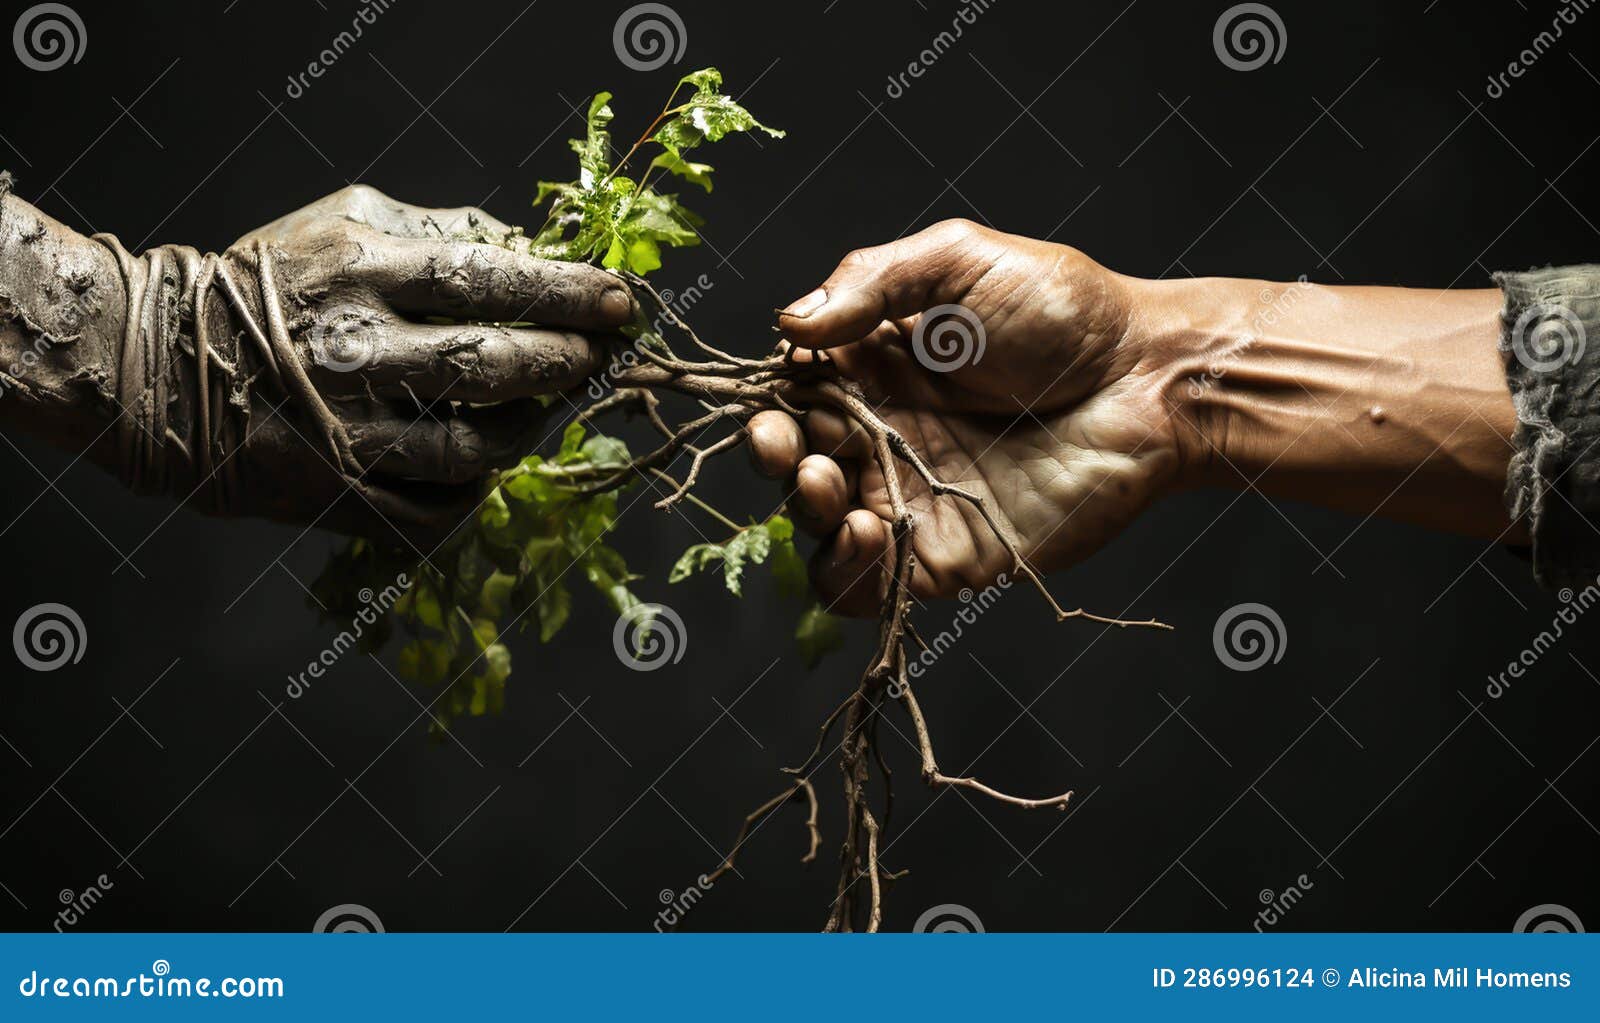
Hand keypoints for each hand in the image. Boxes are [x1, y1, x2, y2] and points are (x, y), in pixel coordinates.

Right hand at [2, 184, 635, 544]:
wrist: (157, 368)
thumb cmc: (265, 286)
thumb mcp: (340, 224)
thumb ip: (436, 230)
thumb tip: (532, 245)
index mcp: (356, 273)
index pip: (487, 278)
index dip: (566, 291)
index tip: (621, 301)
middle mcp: (354, 354)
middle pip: (493, 365)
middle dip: (568, 363)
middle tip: (605, 357)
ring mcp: (347, 433)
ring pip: (477, 447)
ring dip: (533, 428)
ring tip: (555, 404)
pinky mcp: (339, 494)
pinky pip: (439, 506)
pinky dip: (482, 487)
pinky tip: (497, 460)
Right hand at [751, 220, 1201, 614]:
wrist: (1148, 381)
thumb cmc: (1063, 310)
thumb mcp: (958, 261)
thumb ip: (869, 283)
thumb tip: (790, 325)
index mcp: (871, 367)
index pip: (790, 392)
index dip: (770, 396)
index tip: (781, 390)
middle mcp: (880, 436)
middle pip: (792, 462)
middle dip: (773, 457)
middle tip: (786, 446)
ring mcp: (910, 499)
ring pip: (818, 531)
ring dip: (804, 514)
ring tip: (827, 486)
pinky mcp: (944, 556)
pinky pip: (868, 588)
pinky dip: (845, 574)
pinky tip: (865, 533)